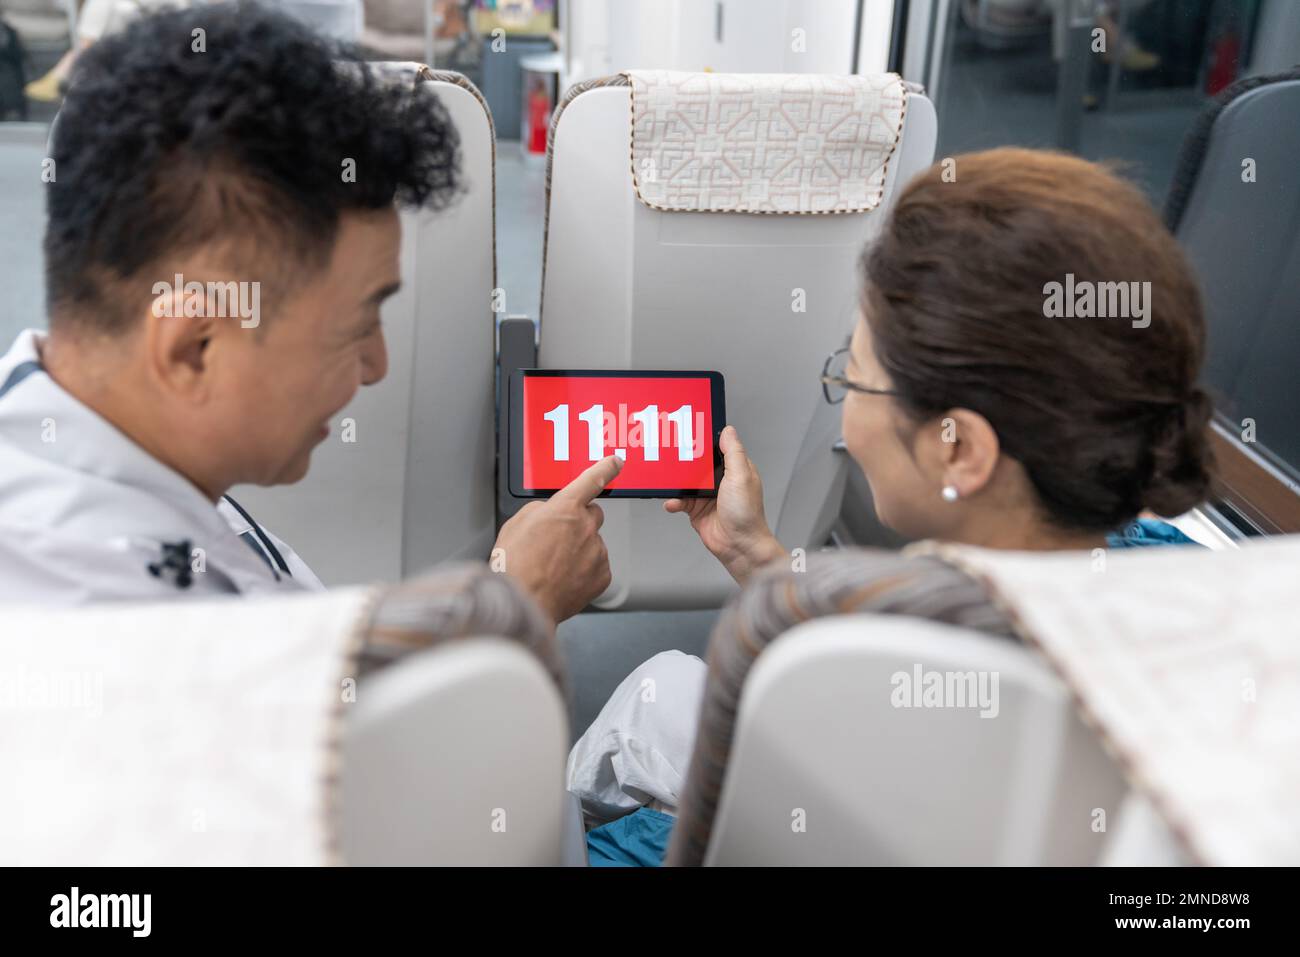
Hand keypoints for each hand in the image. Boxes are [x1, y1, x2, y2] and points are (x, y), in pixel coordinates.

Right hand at [493, 454, 620, 624]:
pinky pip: (597, 566)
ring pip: (592, 543)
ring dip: (578, 550)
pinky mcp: (603, 574)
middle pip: (592, 515)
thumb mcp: (516, 524)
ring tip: (553, 566)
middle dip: (579, 522)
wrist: (525, 603)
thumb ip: (540, 510)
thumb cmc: (516, 566)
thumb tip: (549, 514)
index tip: (616, 461)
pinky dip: (584, 570)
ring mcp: (597, 551)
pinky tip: (563, 578)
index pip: (592, 480)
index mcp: (565, 508)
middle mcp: (586, 527)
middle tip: (557, 540)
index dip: (606, 467)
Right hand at [664, 426, 786, 584]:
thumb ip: (733, 452)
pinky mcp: (696, 510)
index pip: (717, 448)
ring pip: (685, 481)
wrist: (738, 545)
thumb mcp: (741, 476)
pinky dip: (674, 501)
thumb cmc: (746, 513)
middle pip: (697, 463)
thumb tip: (728, 430)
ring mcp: (707, 495)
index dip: (704, 440)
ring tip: (665, 478)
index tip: (689, 431)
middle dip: (684, 460)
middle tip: (669, 452)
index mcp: (734, 469)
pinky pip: (680, 501)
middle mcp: (720, 481)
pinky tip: (671, 501)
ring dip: (675, 482)